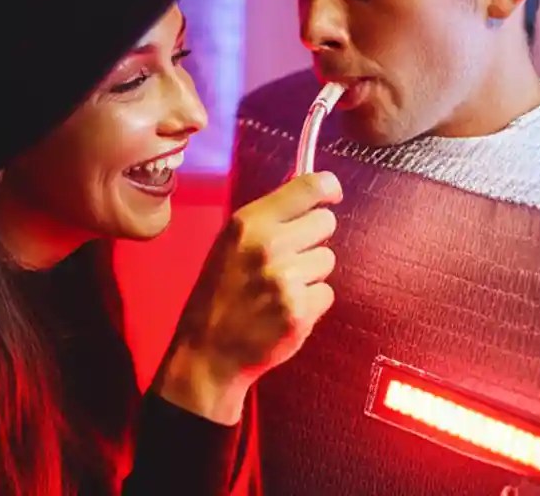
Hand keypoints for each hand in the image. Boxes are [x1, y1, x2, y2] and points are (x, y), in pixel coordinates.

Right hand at [153, 171, 341, 423]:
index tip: (331, 195)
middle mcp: (268, 246)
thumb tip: (312, 191)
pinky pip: (326, 294)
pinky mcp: (300, 311)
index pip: (308, 187)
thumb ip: (268, 219)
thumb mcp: (230, 244)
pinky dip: (311, 303)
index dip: (328, 188)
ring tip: (282, 289)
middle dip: (314, 238)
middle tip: (291, 257)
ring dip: (312, 273)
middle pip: (326, 223)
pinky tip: (285, 310)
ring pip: (328, 260)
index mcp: (248, 223)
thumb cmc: (219, 295)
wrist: (208, 352)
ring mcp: (286, 280)